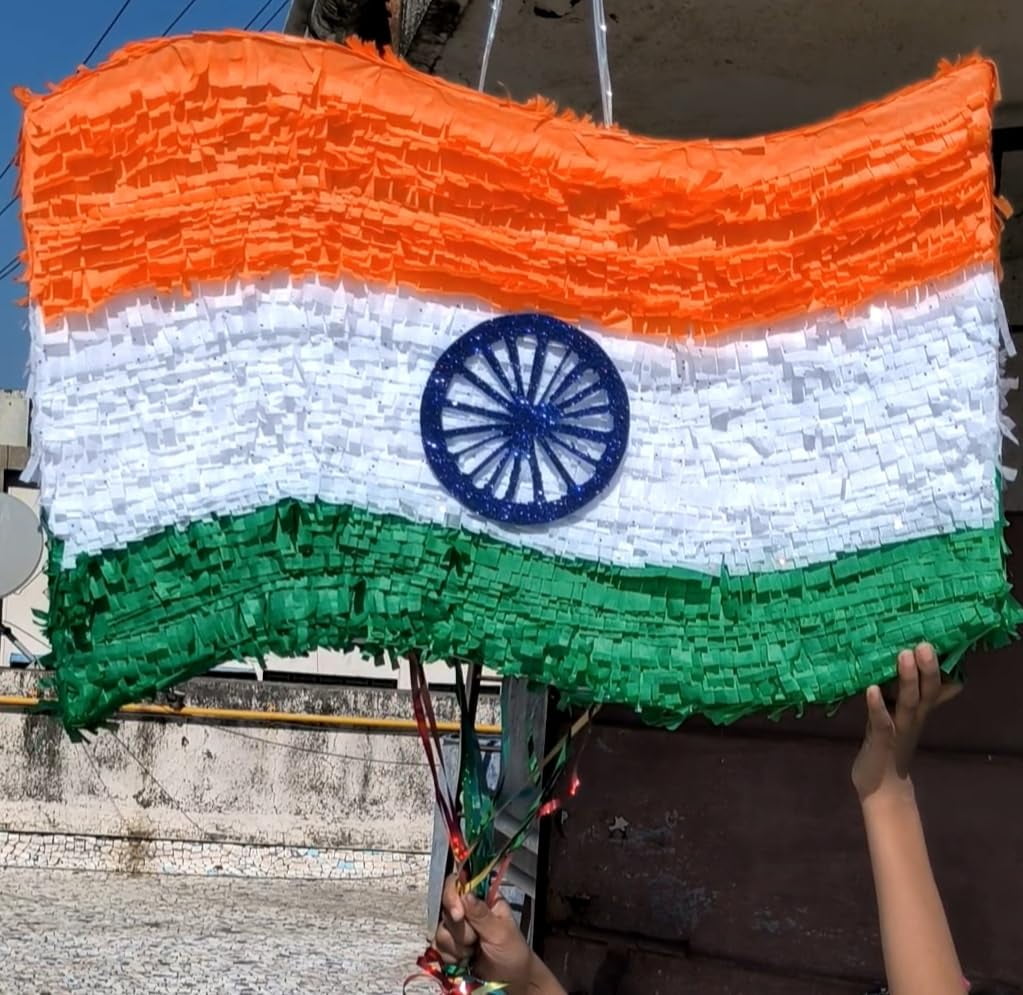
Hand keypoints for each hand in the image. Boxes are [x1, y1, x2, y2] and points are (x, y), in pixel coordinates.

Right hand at [434, 874, 533, 994]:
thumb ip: (482, 914)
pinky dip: (451, 956)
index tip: (458, 914)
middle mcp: (467, 909)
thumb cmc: (512, 953)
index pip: (460, 883)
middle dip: (459, 929)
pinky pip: (439, 946)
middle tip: (475, 941)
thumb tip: (465, 893)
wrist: (510, 982)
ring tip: (473, 952)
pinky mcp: (449, 947)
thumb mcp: (501, 932)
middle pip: (446, 907)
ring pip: (441, 929)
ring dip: (457, 946)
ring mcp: (457, 928)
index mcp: (483, 898)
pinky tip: (464, 961)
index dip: (453, 895)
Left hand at [851, 643, 961, 805]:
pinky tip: (872, 689)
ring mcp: (898, 730)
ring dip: (907, 680)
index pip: (933, 687)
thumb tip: (945, 682)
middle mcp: (912, 719)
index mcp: (917, 712)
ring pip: (908, 703)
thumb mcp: (905, 719)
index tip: (938, 640)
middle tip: (925, 644)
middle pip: (926, 692)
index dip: (936, 666)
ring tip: (904, 655)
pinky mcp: (881, 741)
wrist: (882, 788)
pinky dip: (877, 705)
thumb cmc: (890, 746)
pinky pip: (881, 721)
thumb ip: (917, 699)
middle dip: (927, 669)